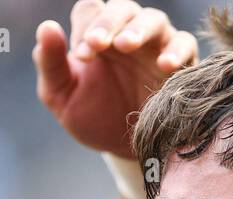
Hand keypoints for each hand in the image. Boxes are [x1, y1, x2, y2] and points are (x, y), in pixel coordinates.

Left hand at [34, 1, 196, 157]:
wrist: (123, 149)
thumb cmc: (92, 116)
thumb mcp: (61, 95)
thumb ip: (50, 63)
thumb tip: (46, 27)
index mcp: (97, 36)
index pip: (90, 10)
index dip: (86, 25)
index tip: (83, 55)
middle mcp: (126, 34)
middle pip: (122, 7)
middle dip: (109, 22)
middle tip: (100, 43)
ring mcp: (155, 47)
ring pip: (154, 19)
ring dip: (139, 29)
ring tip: (127, 45)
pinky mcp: (181, 65)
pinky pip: (185, 44)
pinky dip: (176, 50)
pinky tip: (164, 65)